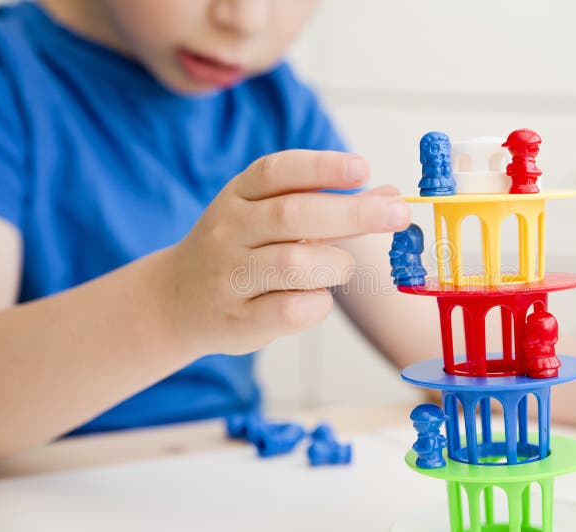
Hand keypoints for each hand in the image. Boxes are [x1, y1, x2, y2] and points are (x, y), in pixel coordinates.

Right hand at [161, 150, 410, 356]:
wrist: (178, 300)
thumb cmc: (242, 251)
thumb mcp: (272, 216)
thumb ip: (328, 205)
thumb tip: (389, 196)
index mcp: (237, 196)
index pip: (276, 172)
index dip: (321, 167)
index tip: (363, 168)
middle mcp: (228, 231)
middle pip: (292, 215)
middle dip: (352, 213)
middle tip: (397, 214)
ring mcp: (229, 277)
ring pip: (293, 264)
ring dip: (335, 264)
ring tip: (343, 267)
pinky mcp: (237, 320)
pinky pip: (289, 310)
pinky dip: (318, 304)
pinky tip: (318, 297)